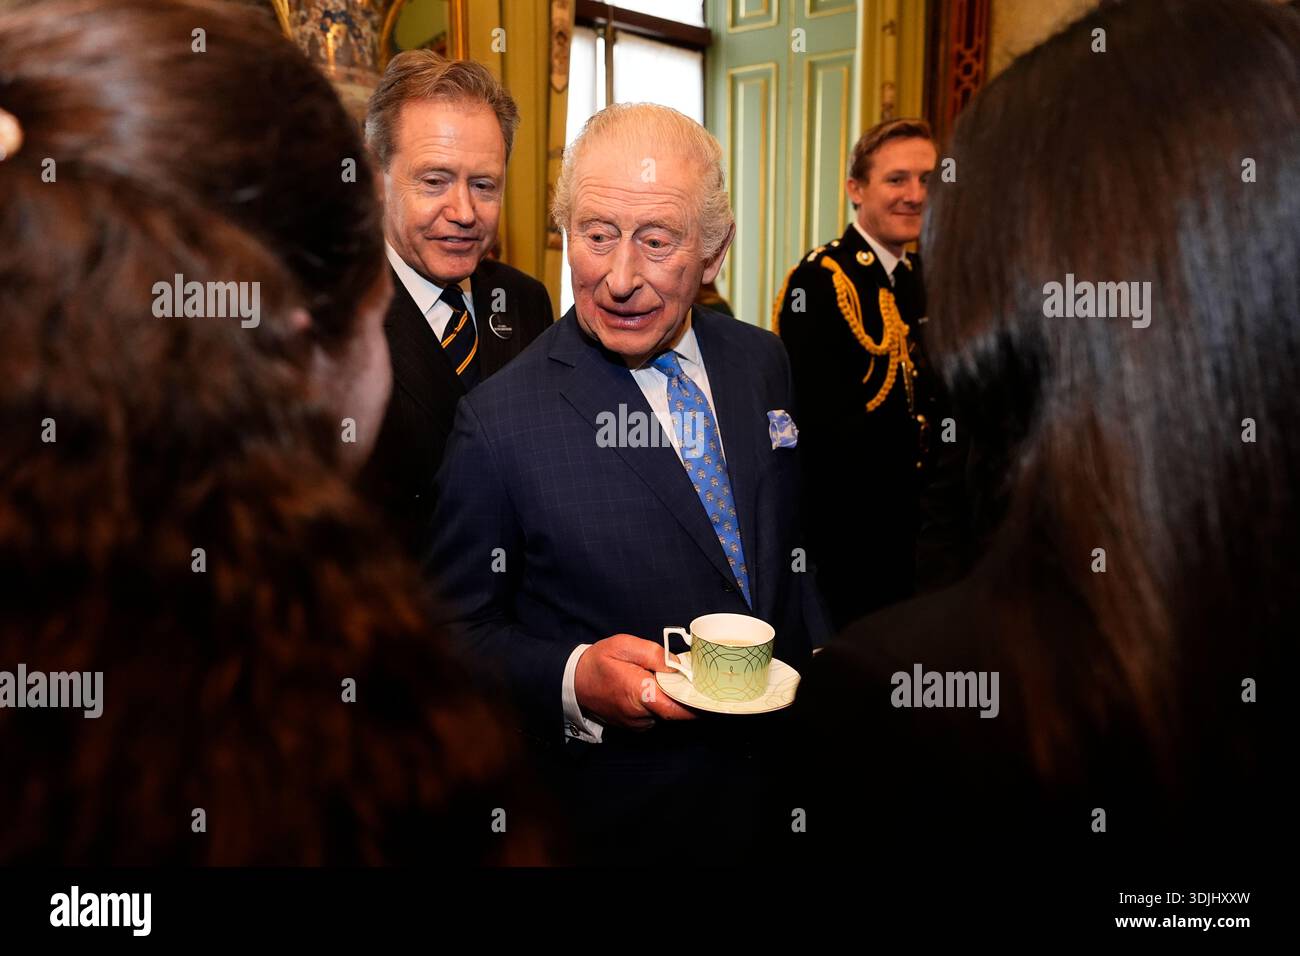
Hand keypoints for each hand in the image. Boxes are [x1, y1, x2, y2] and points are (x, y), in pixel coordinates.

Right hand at [574, 634, 696, 730]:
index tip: (709, 697)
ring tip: (659, 680)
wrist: (574, 681)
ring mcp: (636, 724)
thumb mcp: (624, 645)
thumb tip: (677, 664)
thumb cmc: (598, 662)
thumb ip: (654, 654)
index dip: (696, 705)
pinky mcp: (634, 726)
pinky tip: (649, 689)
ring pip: (664, 713)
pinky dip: (658, 704)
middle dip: (682, 694)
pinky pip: (655, 716)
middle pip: (674, 710)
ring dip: (668, 699)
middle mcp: (639, 715)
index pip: (676, 708)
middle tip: (686, 677)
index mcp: (639, 693)